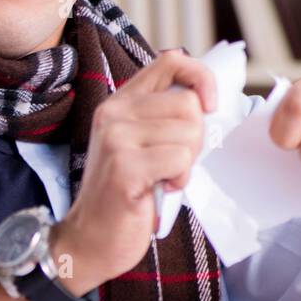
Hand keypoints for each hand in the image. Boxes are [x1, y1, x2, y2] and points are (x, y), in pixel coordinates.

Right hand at [52, 49, 215, 294]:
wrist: (90, 241)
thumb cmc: (126, 195)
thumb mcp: (141, 145)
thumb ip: (164, 118)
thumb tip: (210, 101)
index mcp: (120, 102)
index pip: (171, 59)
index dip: (201, 77)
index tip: (210, 106)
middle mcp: (113, 113)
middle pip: (188, 103)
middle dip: (196, 138)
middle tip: (174, 163)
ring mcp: (115, 138)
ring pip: (189, 131)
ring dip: (188, 162)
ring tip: (163, 178)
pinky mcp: (124, 167)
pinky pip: (180, 159)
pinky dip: (180, 179)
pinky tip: (161, 190)